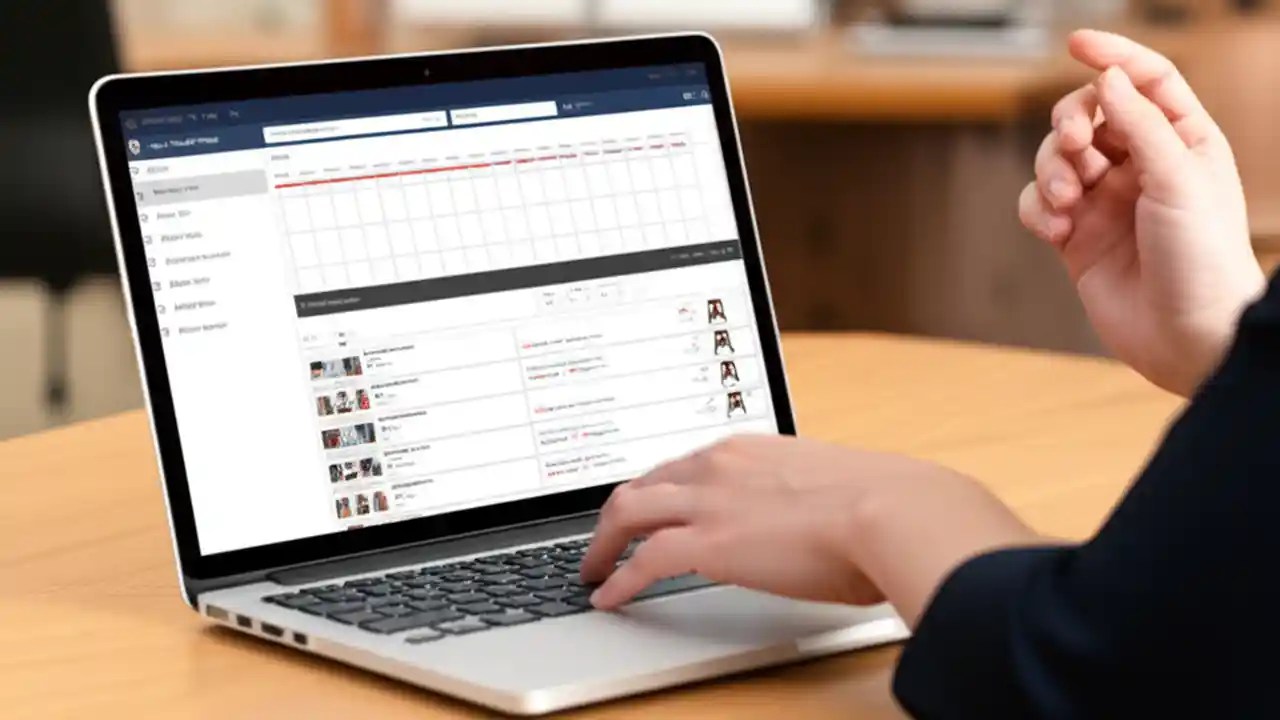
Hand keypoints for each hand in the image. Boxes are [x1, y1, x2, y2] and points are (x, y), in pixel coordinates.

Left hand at [581, 435, 1040, 625]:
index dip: (658, 490)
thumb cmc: (884, 504)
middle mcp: (719, 464)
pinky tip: (609, 597)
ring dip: (603, 543)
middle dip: (617, 513)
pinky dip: (619, 579)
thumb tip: (807, 522)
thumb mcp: (830, 486)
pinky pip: (643, 560)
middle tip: (606, 539)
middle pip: (642, 482)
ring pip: (627, 512)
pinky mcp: (708, 542)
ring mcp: (710, 500)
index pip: (682, 464)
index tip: (650, 506)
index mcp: (749, 448)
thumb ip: (801, 497)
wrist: (894, 512)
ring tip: (593, 570)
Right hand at [1019, 30, 1264, 396]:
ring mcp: (1107, 202)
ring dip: (1050, 171)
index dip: (1112, 57)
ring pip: (1056, 158)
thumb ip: (1139, 124)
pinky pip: (1038, 204)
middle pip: (1090, 116)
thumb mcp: (1178, 178)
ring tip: (1066, 202)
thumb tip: (1108, 79)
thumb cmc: (1203, 261)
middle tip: (1073, 144)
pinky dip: (1036, 210)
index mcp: (1183, 142)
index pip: (1145, 81)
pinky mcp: (1076, 238)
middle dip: (1071, 124)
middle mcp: (1142, 167)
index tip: (1075, 44)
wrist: (1187, 338)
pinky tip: (1054, 230)